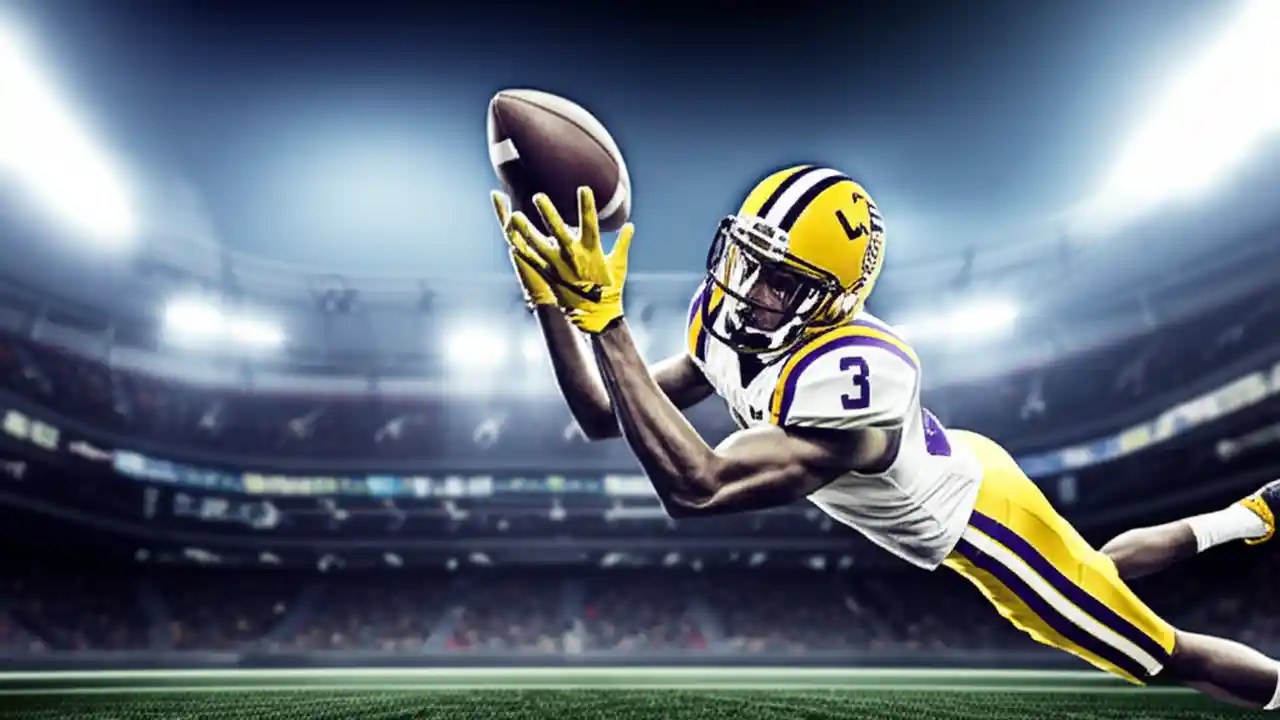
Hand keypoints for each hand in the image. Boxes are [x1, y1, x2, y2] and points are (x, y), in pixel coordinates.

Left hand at [503, 186, 633, 333]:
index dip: (587, 206)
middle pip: (559, 231)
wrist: (595, 316)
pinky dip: (522, 249)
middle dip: (549, 214)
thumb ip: (623, 243)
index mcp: (592, 251)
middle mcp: (573, 257)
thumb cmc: (610, 290)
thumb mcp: (619, 265)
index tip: (584, 188)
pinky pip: (533, 260)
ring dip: (526, 230)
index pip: (590, 224)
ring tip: (514, 216)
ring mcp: (558, 266)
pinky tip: (510, 238)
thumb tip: (630, 226)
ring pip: (538, 245)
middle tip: (538, 196)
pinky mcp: (549, 275)